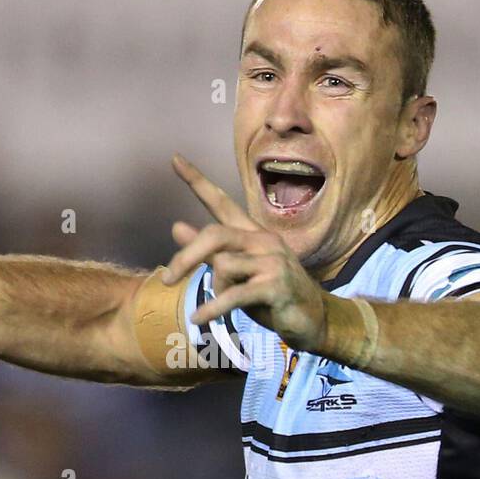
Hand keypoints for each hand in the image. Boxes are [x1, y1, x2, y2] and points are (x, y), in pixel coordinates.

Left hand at [161, 154, 326, 351]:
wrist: (312, 319)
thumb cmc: (271, 296)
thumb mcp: (235, 272)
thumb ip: (207, 251)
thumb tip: (176, 226)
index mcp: (253, 234)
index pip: (221, 202)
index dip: (197, 181)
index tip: (174, 159)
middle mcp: (264, 240)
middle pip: (215, 235)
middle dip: (186, 257)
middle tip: (166, 279)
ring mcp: (273, 261)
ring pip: (224, 267)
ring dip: (216, 292)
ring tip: (224, 306)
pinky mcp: (276, 285)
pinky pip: (234, 294)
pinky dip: (214, 308)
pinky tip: (198, 319)